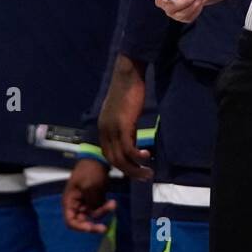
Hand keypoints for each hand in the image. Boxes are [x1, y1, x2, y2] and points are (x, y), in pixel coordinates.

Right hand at [63, 158, 117, 233]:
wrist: (98, 158)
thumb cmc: (89, 170)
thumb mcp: (89, 185)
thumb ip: (91, 201)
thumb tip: (95, 214)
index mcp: (70, 201)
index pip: (70, 221)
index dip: (79, 227)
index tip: (90, 227)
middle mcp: (77, 205)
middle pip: (82, 222)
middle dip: (93, 223)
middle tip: (103, 228)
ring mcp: (86, 202)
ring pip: (94, 216)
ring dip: (103, 212)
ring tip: (112, 203)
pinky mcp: (96, 199)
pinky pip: (100, 209)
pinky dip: (106, 207)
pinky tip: (112, 202)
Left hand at [97, 55, 151, 179]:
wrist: (127, 74)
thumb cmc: (128, 90)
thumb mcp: (123, 112)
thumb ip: (124, 126)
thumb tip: (132, 139)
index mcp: (103, 128)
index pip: (109, 155)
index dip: (121, 165)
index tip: (135, 170)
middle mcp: (104, 131)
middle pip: (114, 160)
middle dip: (129, 172)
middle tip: (144, 177)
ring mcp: (112, 129)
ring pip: (121, 158)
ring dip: (135, 168)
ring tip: (148, 173)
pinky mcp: (123, 125)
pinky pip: (128, 148)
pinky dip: (137, 156)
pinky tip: (147, 156)